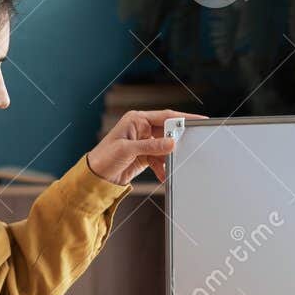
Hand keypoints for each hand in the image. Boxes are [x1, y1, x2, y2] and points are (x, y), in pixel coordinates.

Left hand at [86, 109, 205, 183]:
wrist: (95, 178)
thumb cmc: (104, 158)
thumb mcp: (128, 150)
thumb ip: (151, 146)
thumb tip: (172, 143)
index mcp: (136, 120)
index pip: (165, 116)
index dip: (183, 119)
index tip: (200, 121)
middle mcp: (141, 129)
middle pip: (167, 132)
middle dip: (176, 142)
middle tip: (188, 148)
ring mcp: (143, 143)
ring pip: (164, 148)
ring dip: (168, 158)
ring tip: (172, 166)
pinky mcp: (144, 156)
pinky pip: (159, 160)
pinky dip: (162, 167)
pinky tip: (163, 175)